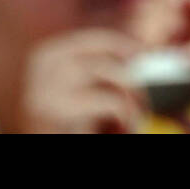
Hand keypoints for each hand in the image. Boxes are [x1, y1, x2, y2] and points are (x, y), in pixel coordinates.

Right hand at [21, 29, 148, 133]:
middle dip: (135, 85)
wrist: (42, 148)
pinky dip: (127, 123)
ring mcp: (48, 87)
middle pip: (111, 62)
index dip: (126, 48)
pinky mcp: (59, 112)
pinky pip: (115, 104)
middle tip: (141, 109)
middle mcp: (42, 66)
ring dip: (132, 108)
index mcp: (44, 57)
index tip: (147, 57)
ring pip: (117, 81)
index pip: (95, 41)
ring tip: (127, 129)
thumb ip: (93, 77)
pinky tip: (118, 134)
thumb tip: (140, 55)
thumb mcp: (72, 98)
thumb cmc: (61, 132)